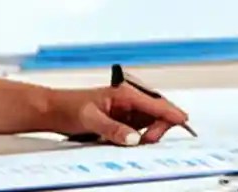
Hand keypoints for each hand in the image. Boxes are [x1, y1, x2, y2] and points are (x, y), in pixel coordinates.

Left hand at [49, 84, 190, 145]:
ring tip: (138, 142)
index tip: (183, 121)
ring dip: (151, 133)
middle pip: (158, 113)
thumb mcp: (90, 119)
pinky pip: (141, 128)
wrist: (54, 110)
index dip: (171, 113)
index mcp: (125, 93)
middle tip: (147, 141)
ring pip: (151, 122)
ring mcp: (128, 110)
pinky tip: (131, 141)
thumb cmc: (70, 107)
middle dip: (159, 127)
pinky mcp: (123, 120)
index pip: (156, 103)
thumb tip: (134, 138)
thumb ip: (113, 129)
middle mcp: (130, 100)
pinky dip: (141, 136)